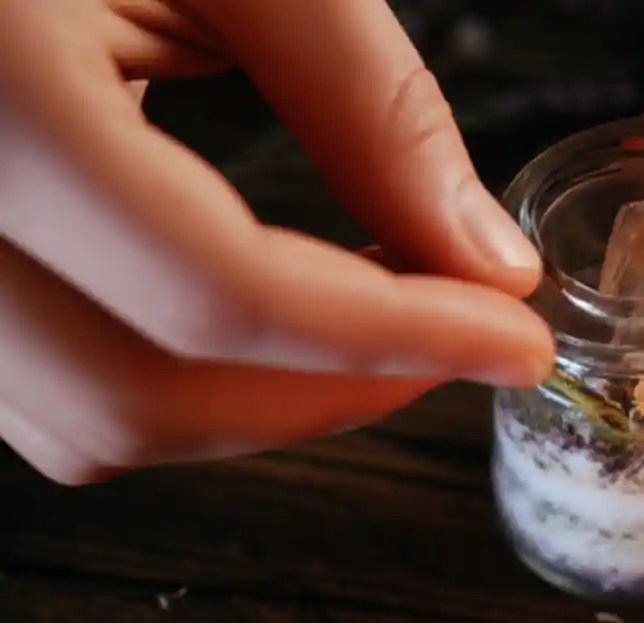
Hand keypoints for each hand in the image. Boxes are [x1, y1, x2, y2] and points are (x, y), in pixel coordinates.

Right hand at [0, 0, 553, 484]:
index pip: (217, 290)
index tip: (515, 342)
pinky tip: (272, 317)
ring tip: (376, 316)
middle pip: (146, 397)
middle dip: (336, 390)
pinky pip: (57, 395)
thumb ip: (369, 107)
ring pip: (95, 423)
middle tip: (460, 336)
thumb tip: (486, 259)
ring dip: (266, 400)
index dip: (393, 338)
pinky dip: (189, 384)